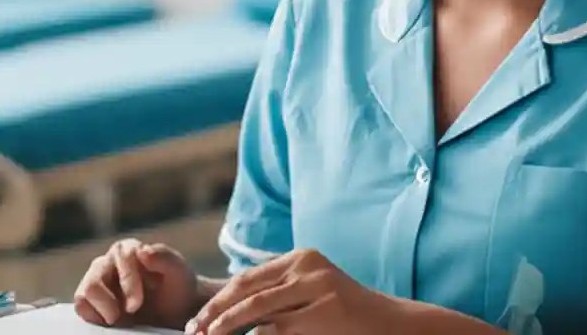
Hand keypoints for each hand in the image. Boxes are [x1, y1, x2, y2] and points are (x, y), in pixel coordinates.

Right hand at [74, 238, 199, 329]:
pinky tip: (114, 321)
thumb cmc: (177, 290)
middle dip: (112, 301)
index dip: (128, 282)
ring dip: (104, 309)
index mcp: (129, 249)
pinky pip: (81, 306)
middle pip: (96, 277)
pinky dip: (96, 317)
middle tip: (131, 313)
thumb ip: (166, 258)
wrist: (173, 314)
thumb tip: (143, 250)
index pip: (121, 257)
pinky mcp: (88, 300)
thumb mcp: (179, 274)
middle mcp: (108, 261)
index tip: (136, 304)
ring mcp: (96, 280)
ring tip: (122, 318)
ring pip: (86, 292)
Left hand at [185, 248, 393, 334]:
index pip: (250, 277)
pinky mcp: (322, 313)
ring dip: (226, 325)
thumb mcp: (314, 294)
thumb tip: (232, 309)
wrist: (393, 326)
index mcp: (303, 258)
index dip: (221, 299)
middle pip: (247, 288)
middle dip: (215, 311)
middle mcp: (307, 267)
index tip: (199, 319)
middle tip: (194, 331)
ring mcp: (315, 289)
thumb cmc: (349, 316)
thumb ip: (282, 295)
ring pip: (256, 308)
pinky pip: (276, 329)